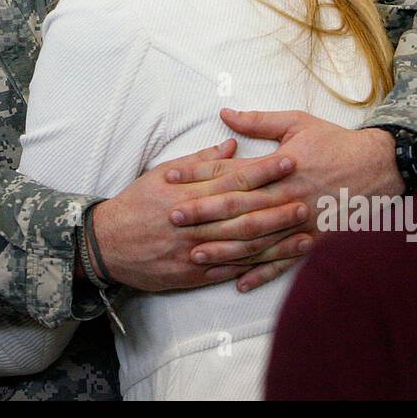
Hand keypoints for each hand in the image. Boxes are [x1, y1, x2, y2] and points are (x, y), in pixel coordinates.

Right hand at [90, 139, 309, 293]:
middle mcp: (196, 222)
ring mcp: (196, 251)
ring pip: (244, 244)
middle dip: (278, 204)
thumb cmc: (136, 203)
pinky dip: (257, 266)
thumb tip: (231, 143)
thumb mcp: (162, 172)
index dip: (265, 169)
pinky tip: (279, 259)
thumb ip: (199, 161)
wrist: (108, 244)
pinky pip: (231, 269)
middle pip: (245, 212)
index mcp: (189, 193)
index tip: (290, 159)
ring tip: (303, 229)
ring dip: (276, 237)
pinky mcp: (195, 274)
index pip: (234, 178)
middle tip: (308, 196)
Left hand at [169, 110, 400, 292]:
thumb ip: (259, 122)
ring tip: (196, 255)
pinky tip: (238, 282)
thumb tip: (224, 114)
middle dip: (204, 214)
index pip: (231, 172)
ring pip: (258, 240)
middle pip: (239, 208)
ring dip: (226, 249)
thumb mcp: (297, 123)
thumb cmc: (335, 141)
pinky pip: (284, 262)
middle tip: (172, 219)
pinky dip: (262, 274)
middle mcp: (288, 196)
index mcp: (281, 167)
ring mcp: (302, 222)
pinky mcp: (315, 240)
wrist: (380, 166)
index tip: (171, 178)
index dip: (199, 174)